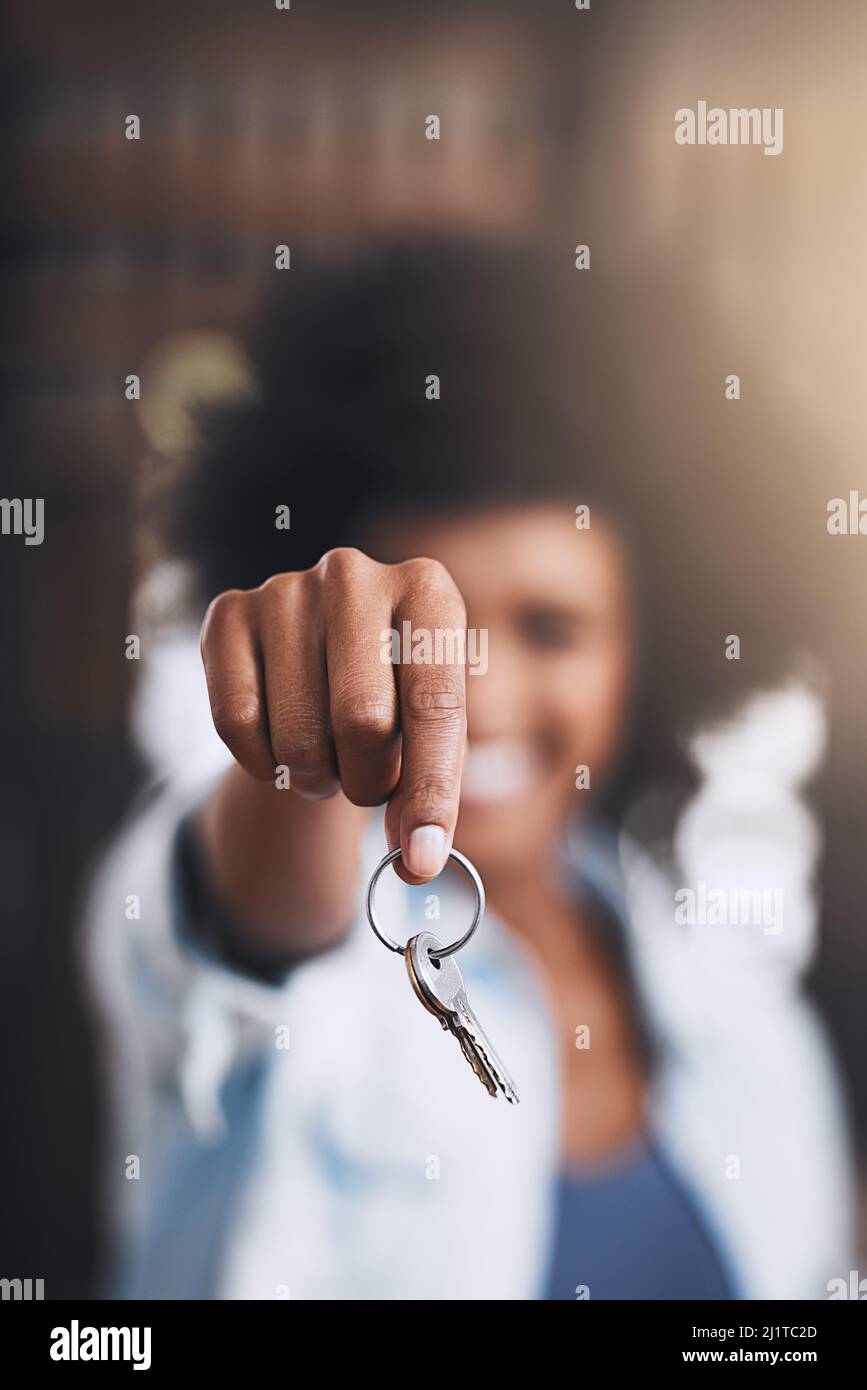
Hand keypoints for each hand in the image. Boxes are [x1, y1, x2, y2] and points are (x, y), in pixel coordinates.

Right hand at [200, 547, 466, 882]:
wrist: (322, 656)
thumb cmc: (394, 698)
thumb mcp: (428, 731)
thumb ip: (429, 790)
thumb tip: (417, 860)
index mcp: (428, 589)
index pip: (436, 704)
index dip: (431, 791)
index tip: (424, 859)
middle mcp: (354, 575)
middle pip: (362, 720)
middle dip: (367, 781)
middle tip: (367, 784)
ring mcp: (285, 588)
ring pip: (297, 732)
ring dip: (316, 777)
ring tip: (329, 758)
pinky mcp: (227, 613)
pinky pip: (235, 722)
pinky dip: (262, 762)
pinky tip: (279, 744)